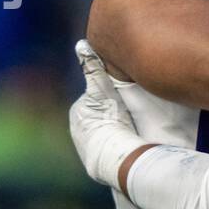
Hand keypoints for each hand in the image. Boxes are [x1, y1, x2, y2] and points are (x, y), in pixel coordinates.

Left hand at [69, 40, 147, 190]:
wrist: (116, 157)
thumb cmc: (111, 121)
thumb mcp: (103, 90)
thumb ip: (92, 68)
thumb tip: (82, 44)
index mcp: (77, 113)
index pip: (95, 99)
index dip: (111, 98)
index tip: (125, 101)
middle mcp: (77, 132)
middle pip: (99, 117)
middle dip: (111, 116)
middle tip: (131, 117)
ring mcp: (86, 149)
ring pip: (104, 134)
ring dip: (115, 133)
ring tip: (132, 132)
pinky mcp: (96, 164)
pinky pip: (108, 150)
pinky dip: (116, 147)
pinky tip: (127, 146)